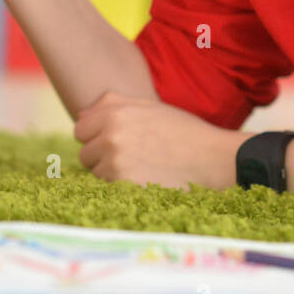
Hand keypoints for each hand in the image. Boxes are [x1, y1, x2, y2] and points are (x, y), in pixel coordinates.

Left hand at [73, 92, 247, 189]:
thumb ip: (112, 104)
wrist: (212, 158)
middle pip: (85, 153)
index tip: (115, 141)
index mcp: (115, 113)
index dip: (96, 136)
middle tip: (131, 157)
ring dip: (112, 173)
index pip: (81, 129)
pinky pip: (109, 188)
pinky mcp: (124, 184)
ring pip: (96, 173)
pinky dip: (122, 187)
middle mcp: (111, 135)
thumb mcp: (149, 106)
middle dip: (101, 156)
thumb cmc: (182, 131)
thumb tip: (81, 114)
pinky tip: (145, 179)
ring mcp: (116, 161)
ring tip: (142, 167)